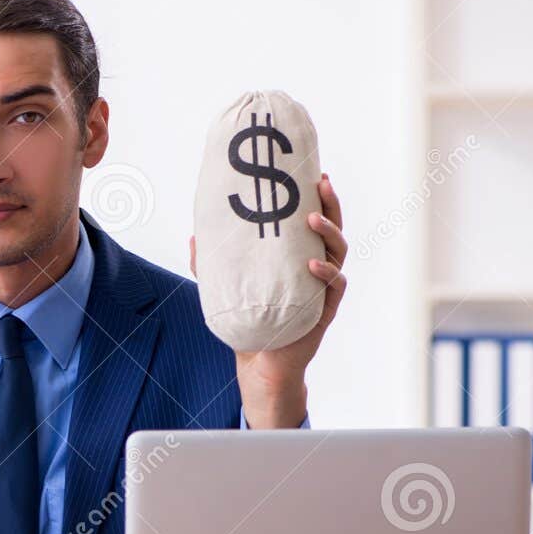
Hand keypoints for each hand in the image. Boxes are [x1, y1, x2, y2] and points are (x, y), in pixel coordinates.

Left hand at [189, 173, 346, 428]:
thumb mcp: (227, 285)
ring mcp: (323, 288)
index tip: (316, 173)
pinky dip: (326, 273)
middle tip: (319, 186)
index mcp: (300, 256)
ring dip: (328, 233)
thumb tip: (195, 235)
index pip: (316, 221)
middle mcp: (317, 268)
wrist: (259, 360)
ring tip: (311, 220)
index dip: (320, 198)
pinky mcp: (324, 309)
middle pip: (333, 229)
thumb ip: (213, 262)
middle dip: (330, 205)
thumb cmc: (249, 317)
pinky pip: (335, 287)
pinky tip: (312, 264)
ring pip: (337, 253)